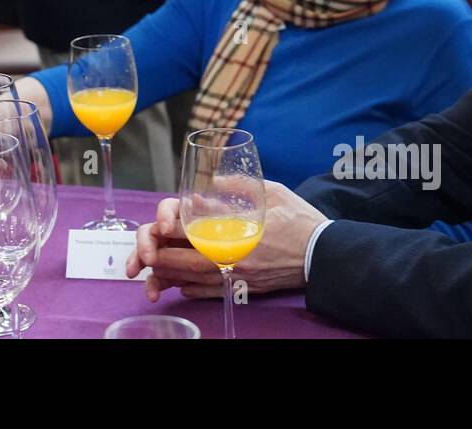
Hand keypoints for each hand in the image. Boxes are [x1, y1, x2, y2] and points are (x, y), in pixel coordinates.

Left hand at [127, 181, 326, 299]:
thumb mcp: (271, 191)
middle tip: (146, 251)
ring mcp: (237, 276)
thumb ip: (239, 185)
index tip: (159, 222)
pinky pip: (210, 292)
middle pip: (183, 261)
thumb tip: (214, 179)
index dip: (168, 226)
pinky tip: (180, 283)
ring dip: (169, 275)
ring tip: (153, 268)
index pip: (189, 230)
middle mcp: (231, 257)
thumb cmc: (300, 220)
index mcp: (234, 232)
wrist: (324, 255)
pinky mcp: (245, 289)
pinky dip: (190, 287)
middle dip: (159, 256)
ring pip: (192, 280)